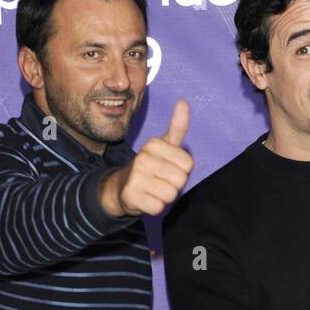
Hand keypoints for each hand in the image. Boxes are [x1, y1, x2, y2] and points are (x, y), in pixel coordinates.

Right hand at [99, 100, 192, 217]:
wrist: (120, 187)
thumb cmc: (148, 166)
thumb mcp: (163, 145)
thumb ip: (177, 127)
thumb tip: (183, 102)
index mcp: (154, 143)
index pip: (188, 164)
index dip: (181, 171)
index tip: (167, 168)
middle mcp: (144, 157)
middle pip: (180, 180)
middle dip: (174, 185)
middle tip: (160, 181)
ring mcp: (136, 176)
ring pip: (170, 195)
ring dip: (164, 197)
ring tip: (153, 190)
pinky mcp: (132, 195)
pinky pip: (158, 207)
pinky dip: (154, 207)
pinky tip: (146, 199)